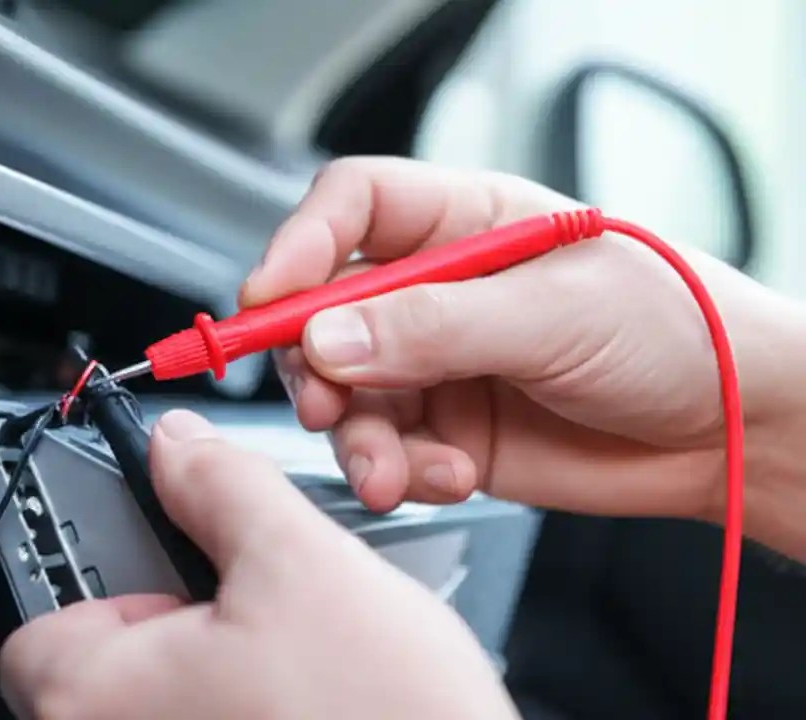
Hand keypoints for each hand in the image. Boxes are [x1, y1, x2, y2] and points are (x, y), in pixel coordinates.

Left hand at [0, 410, 517, 719]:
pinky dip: (236, 706)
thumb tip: (179, 447)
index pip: (36, 626)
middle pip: (104, 668)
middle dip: (173, 623)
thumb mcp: (300, 562)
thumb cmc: (384, 719)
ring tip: (288, 657)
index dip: (103, 576)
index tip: (158, 556)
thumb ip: (219, 485)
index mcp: (94, 699)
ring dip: (212, 666)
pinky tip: (302, 698)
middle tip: (245, 609)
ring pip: (162, 702)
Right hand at [241, 157, 805, 557]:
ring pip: (347, 394)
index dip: (299, 245)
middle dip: (315, 364)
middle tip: (325, 404)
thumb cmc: (677, 329)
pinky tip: (443, 477)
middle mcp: (437, 291)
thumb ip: (432, 327)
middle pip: (326, 310)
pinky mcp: (447, 431)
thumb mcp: (552, 312)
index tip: (269, 296)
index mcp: (464, 223)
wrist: (734, 432)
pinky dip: (399, 471)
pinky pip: (387, 450)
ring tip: (390, 468)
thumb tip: (327, 339)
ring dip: (356, 436)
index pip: (352, 210)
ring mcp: (437, 364)